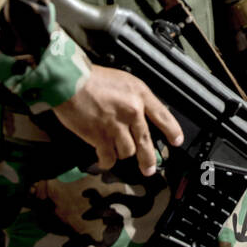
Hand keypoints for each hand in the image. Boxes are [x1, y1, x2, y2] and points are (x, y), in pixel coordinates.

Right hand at [53, 66, 181, 175]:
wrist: (70, 81)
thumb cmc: (91, 78)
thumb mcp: (121, 80)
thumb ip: (132, 98)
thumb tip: (138, 116)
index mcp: (140, 93)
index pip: (162, 115)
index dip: (172, 131)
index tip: (176, 141)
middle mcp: (132, 110)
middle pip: (146, 141)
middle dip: (148, 159)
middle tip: (149, 168)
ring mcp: (117, 125)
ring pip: (127, 151)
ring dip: (121, 153)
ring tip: (113, 151)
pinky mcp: (101, 137)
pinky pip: (109, 156)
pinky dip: (106, 161)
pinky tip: (103, 160)